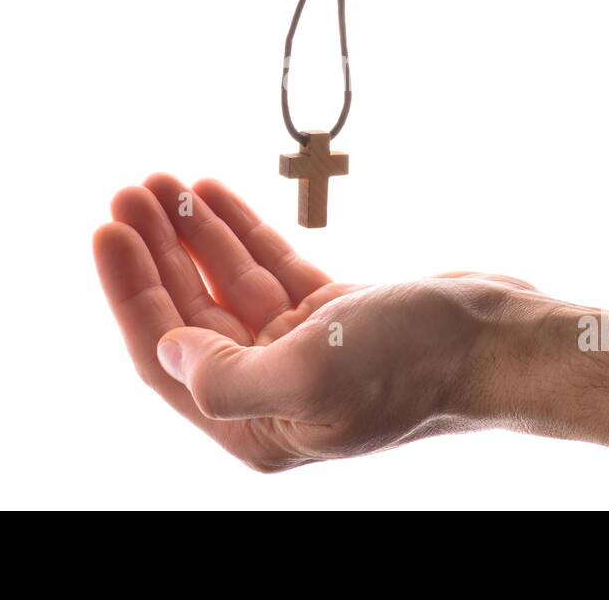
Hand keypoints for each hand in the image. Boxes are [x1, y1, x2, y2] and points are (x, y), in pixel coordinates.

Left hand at [92, 175, 544, 470]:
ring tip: (164, 181)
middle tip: (131, 190)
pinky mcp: (332, 315)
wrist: (501, 340)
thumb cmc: (416, 362)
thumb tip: (167, 352)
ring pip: (226, 283)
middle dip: (156, 250)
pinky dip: (241, 230)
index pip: (167, 355)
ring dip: (193, 232)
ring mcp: (302, 350)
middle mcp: (273, 393)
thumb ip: (226, 378)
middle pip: (189, 312)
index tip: (107, 228)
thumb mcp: (313, 375)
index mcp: (257, 426)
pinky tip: (212, 193)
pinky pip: (268, 267)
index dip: (129, 291)